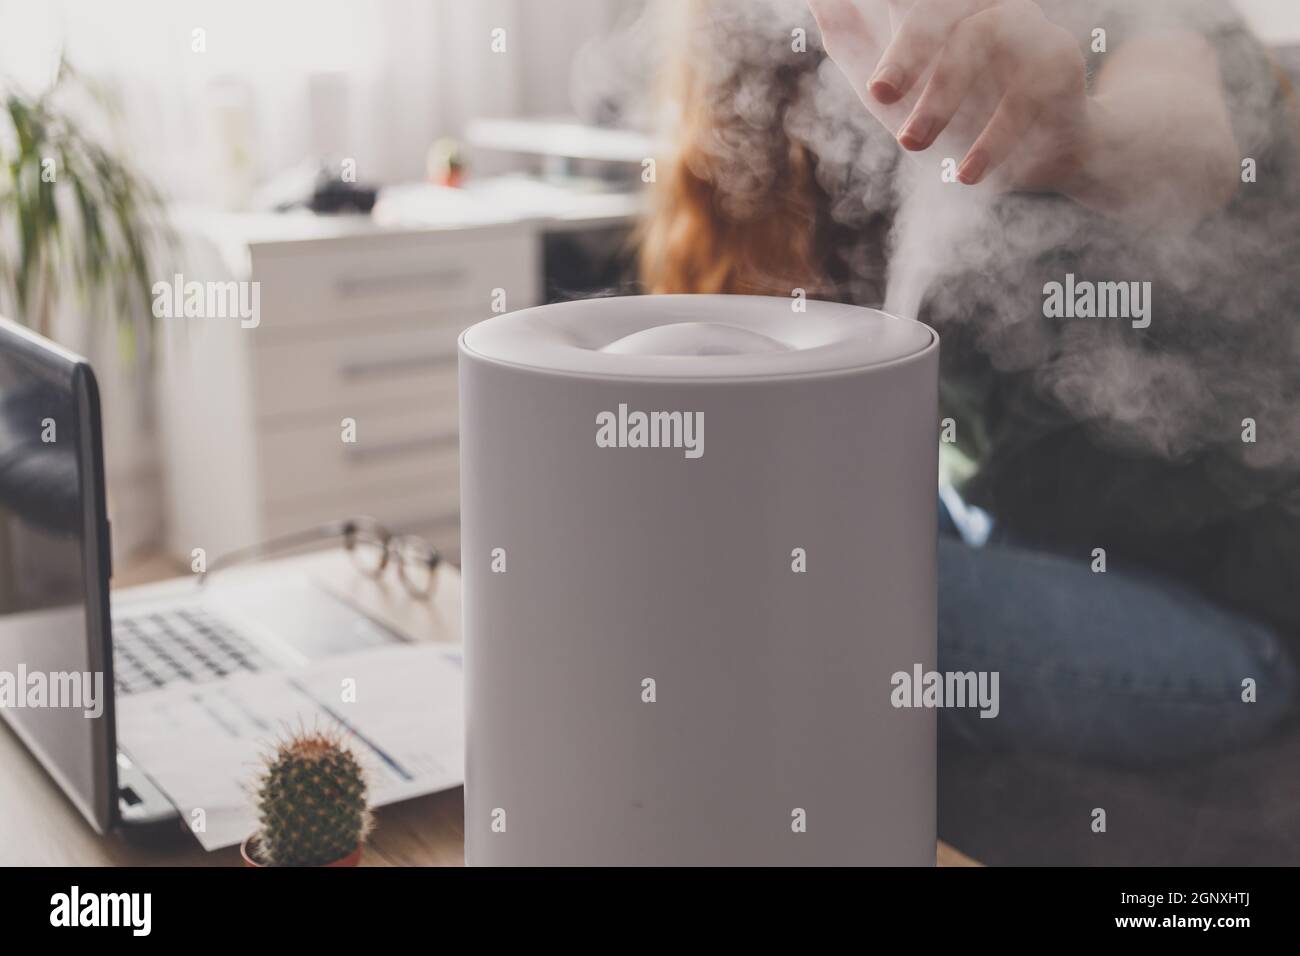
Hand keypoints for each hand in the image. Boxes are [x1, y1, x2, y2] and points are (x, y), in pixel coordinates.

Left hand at [810, 0, 1090, 192]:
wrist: (1033, 151)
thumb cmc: (950, 108)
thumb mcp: (893, 82)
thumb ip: (852, 43)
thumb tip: (816, 2)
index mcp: (943, 4)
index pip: (914, 2)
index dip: (886, 16)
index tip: (860, 57)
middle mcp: (983, 2)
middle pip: (943, 7)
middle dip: (908, 50)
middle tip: (877, 95)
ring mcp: (1025, 24)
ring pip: (981, 37)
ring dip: (942, 97)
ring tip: (910, 144)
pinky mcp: (1059, 61)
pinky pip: (1026, 92)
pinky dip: (993, 138)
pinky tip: (965, 174)